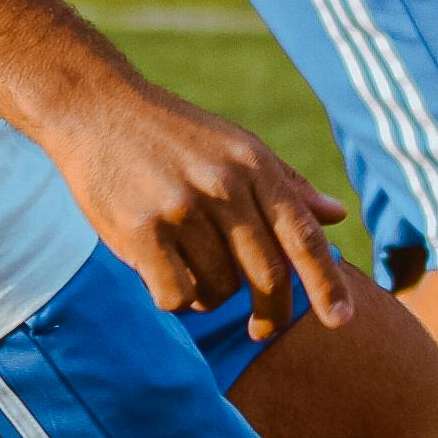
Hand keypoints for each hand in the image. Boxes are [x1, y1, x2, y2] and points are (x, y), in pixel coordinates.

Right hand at [48, 74, 353, 335]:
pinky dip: (176, 299)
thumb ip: (286, 184)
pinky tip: (162, 275)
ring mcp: (182, 209)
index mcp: (254, 165)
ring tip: (190, 270)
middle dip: (270, 313)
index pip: (303, 235)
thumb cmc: (172, 134)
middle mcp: (224, 187)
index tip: (341, 319)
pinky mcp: (141, 231)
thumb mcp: (236, 146)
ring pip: (219, 289)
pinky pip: (177, 297)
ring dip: (210, 296)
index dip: (326, 283)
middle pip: (267, 275)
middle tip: (262, 329)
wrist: (96, 109)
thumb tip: (337, 215)